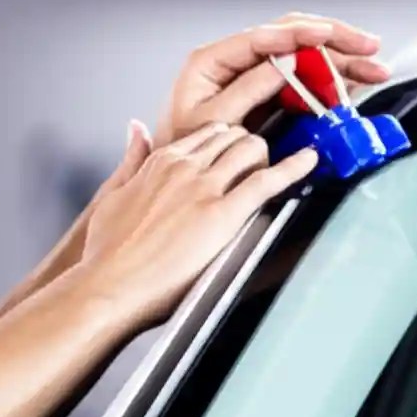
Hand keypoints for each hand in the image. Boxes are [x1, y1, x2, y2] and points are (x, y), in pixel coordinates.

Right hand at [78, 123, 317, 328]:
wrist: (107, 288)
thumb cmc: (107, 253)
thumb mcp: (113, 195)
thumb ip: (130, 159)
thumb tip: (135, 128)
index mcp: (160, 161)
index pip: (207, 132)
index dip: (229, 140)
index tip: (240, 150)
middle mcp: (183, 166)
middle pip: (233, 134)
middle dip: (251, 147)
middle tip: (261, 167)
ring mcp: (204, 187)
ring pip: (251, 148)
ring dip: (268, 157)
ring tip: (277, 172)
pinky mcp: (221, 213)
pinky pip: (267, 181)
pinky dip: (294, 168)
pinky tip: (310, 160)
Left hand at [154, 13, 389, 146]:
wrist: (178, 180)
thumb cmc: (183, 148)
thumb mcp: (211, 122)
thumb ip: (246, 91)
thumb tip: (283, 64)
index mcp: (214, 60)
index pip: (264, 36)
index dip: (300, 33)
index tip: (328, 34)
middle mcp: (238, 61)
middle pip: (293, 36)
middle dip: (335, 40)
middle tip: (368, 46)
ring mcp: (258, 76)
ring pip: (308, 56)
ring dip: (344, 61)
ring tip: (375, 69)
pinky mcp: (273, 94)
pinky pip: (309, 79)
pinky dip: (336, 80)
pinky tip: (359, 81)